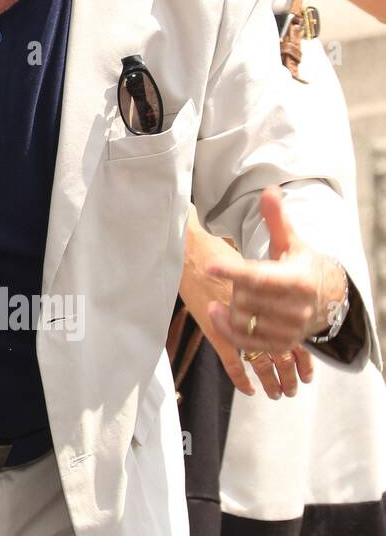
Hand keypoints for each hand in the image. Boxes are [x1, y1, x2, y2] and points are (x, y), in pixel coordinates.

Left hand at [179, 206, 312, 398]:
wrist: (325, 297)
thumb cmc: (298, 265)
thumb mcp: (289, 241)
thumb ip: (276, 218)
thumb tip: (269, 190)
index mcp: (298, 280)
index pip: (260, 278)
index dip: (233, 272)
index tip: (210, 267)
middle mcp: (297, 308)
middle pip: (245, 298)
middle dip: (234, 286)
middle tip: (237, 277)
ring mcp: (291, 329)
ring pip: (243, 320)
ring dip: (229, 306)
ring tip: (231, 294)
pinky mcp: (282, 344)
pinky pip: (246, 342)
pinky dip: (226, 329)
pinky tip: (217, 312)